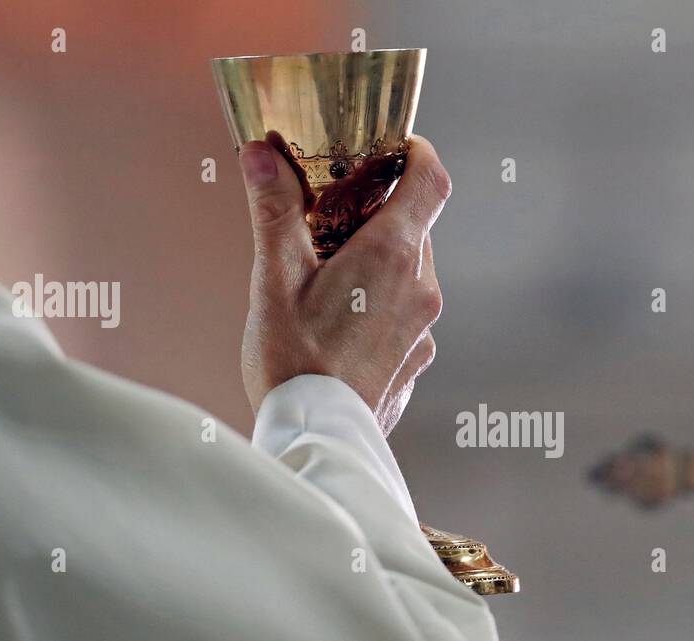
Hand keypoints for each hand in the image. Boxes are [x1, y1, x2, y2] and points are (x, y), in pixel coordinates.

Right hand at [237, 131, 448, 433]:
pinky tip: (340, 323)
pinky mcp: (416, 361)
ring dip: (379, 261)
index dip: (418, 154)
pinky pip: (407, 314)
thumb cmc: (294, 362)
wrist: (318, 441)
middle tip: (332, 214)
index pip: (431, 180)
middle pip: (417, 226)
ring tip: (328, 275)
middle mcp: (421, 288)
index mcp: (391, 255)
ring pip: (411, 272)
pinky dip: (382, 303)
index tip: (394, 147)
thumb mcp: (273, 279)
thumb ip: (273, 211)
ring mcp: (424, 329)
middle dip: (380, 211)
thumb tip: (262, 154)